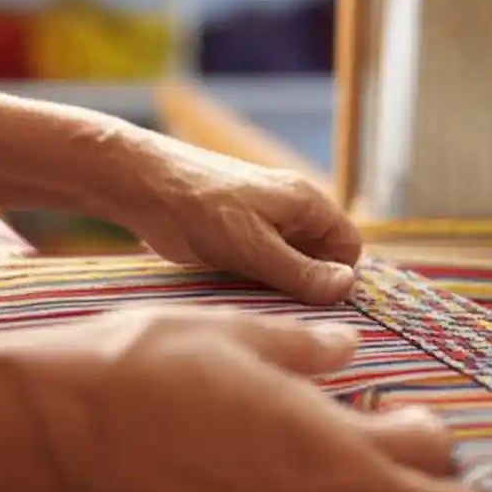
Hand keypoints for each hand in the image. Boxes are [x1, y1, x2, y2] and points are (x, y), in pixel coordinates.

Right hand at [33, 307, 481, 491]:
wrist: (51, 438)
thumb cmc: (142, 370)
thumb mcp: (233, 333)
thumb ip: (304, 348)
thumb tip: (346, 349)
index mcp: (331, 451)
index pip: (436, 477)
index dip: (440, 450)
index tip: (411, 420)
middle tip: (395, 464)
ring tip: (334, 484)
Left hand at [105, 131, 361, 305]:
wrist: (143, 187)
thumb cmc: (200, 211)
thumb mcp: (255, 249)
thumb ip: (302, 272)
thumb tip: (348, 287)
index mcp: (307, 203)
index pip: (349, 247)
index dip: (338, 277)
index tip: (313, 302)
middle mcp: (292, 209)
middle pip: (321, 256)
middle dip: (306, 283)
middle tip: (278, 304)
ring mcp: (265, 220)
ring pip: (291, 263)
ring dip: (278, 284)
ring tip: (252, 294)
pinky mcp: (239, 233)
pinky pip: (263, 262)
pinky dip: (256, 279)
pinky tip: (235, 287)